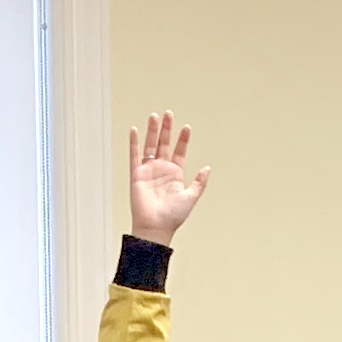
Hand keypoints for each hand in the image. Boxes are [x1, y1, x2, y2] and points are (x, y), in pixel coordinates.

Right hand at [126, 110, 209, 244]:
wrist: (156, 227)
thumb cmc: (172, 216)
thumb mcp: (191, 197)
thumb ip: (199, 183)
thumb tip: (207, 168)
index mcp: (174, 174)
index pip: (179, 152)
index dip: (182, 140)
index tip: (186, 128)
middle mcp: (161, 170)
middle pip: (164, 144)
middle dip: (167, 129)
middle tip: (169, 113)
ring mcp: (149, 171)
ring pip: (150, 146)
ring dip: (152, 131)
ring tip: (155, 116)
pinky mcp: (137, 175)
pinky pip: (135, 155)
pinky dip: (134, 143)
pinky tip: (135, 130)